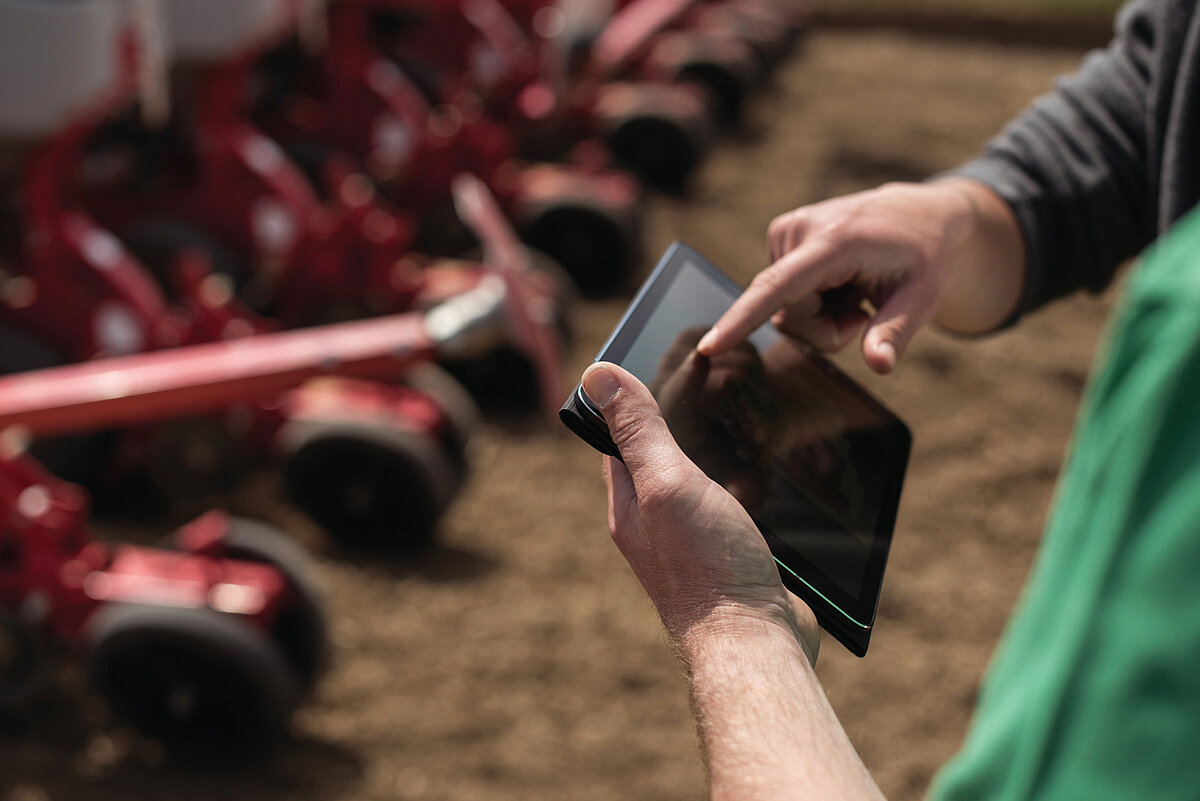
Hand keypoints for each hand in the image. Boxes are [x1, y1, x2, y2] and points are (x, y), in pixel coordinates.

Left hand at [582, 361, 818, 664]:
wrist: (755, 643)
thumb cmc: (707, 565)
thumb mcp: (667, 483)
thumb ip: (638, 430)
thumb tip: (596, 373)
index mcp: (629, 505)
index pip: (617, 438)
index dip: (630, 399)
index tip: (651, 360)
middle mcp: (656, 525)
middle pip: (660, 460)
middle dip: (678, 423)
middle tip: (708, 384)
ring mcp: (694, 543)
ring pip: (699, 485)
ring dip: (716, 455)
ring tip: (741, 422)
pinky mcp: (731, 557)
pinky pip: (731, 510)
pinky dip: (744, 487)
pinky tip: (768, 476)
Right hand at [697, 179, 1022, 372]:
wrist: (918, 214)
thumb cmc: (923, 256)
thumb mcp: (923, 297)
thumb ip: (896, 332)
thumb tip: (879, 366)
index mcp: (835, 242)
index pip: (778, 289)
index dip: (742, 320)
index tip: (710, 345)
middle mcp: (800, 230)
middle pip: (788, 317)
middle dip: (825, 330)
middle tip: (863, 311)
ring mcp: (785, 231)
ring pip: (784, 310)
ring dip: (821, 315)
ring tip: (854, 289)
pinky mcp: (780, 236)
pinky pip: (783, 295)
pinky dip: (814, 300)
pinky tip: (840, 280)